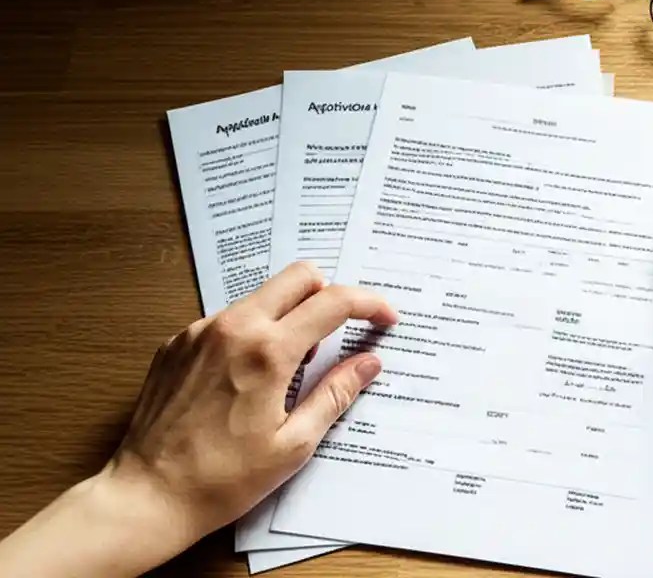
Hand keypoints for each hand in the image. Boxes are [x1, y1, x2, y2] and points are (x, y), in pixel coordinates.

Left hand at [104, 262, 396, 545]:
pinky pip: (228, 321)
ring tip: (290, 370)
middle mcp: (232, 328)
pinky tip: (248, 379)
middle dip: (329, 293)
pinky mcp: (177, 344)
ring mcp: (199, 332)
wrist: (147, 496)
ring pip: (261, 298)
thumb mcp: (294, 443)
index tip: (384, 318)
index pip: (333, 302)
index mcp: (267, 352)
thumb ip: (336, 393)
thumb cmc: (222, 479)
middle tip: (341, 330)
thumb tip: (369, 362)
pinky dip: (251, 335)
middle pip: (297, 277)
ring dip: (288, 317)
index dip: (368, 304)